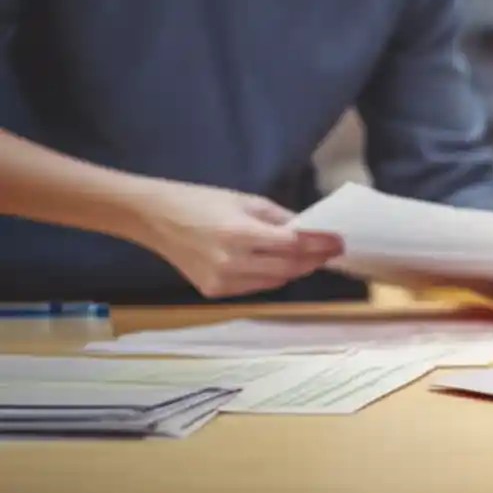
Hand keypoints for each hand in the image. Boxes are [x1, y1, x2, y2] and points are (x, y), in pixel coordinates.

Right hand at [134, 181, 343, 298]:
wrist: (154, 218)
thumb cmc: (199, 201)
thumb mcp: (245, 200)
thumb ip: (279, 217)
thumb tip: (309, 228)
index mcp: (240, 234)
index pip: (293, 245)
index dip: (320, 244)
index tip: (339, 241)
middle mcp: (232, 262)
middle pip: (288, 268)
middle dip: (314, 260)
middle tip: (331, 251)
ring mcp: (222, 281)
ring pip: (275, 282)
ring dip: (296, 270)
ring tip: (310, 258)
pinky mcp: (214, 292)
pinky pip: (255, 288)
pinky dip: (272, 278)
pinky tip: (279, 266)